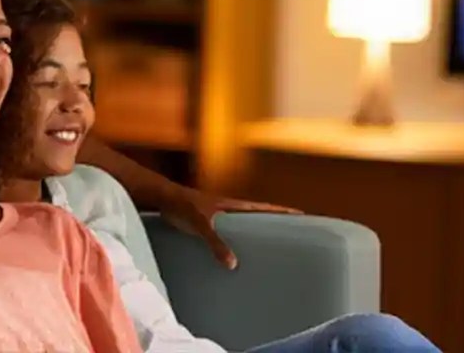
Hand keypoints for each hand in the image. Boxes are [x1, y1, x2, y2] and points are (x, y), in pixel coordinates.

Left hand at [159, 184, 301, 269]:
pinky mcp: (205, 222)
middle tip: (290, 239)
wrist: (160, 198)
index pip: (265, 208)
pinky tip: (232, 255)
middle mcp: (229, 209)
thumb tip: (233, 265)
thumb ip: (216, 243)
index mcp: (233, 206)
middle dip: (272, 225)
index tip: (303, 216)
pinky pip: (225, 233)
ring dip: (252, 235)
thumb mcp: (201, 224)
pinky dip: (232, 242)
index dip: (283, 212)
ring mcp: (217, 215)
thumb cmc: (181, 205)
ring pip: (241, 226)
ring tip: (265, 251)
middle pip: (257, 217)